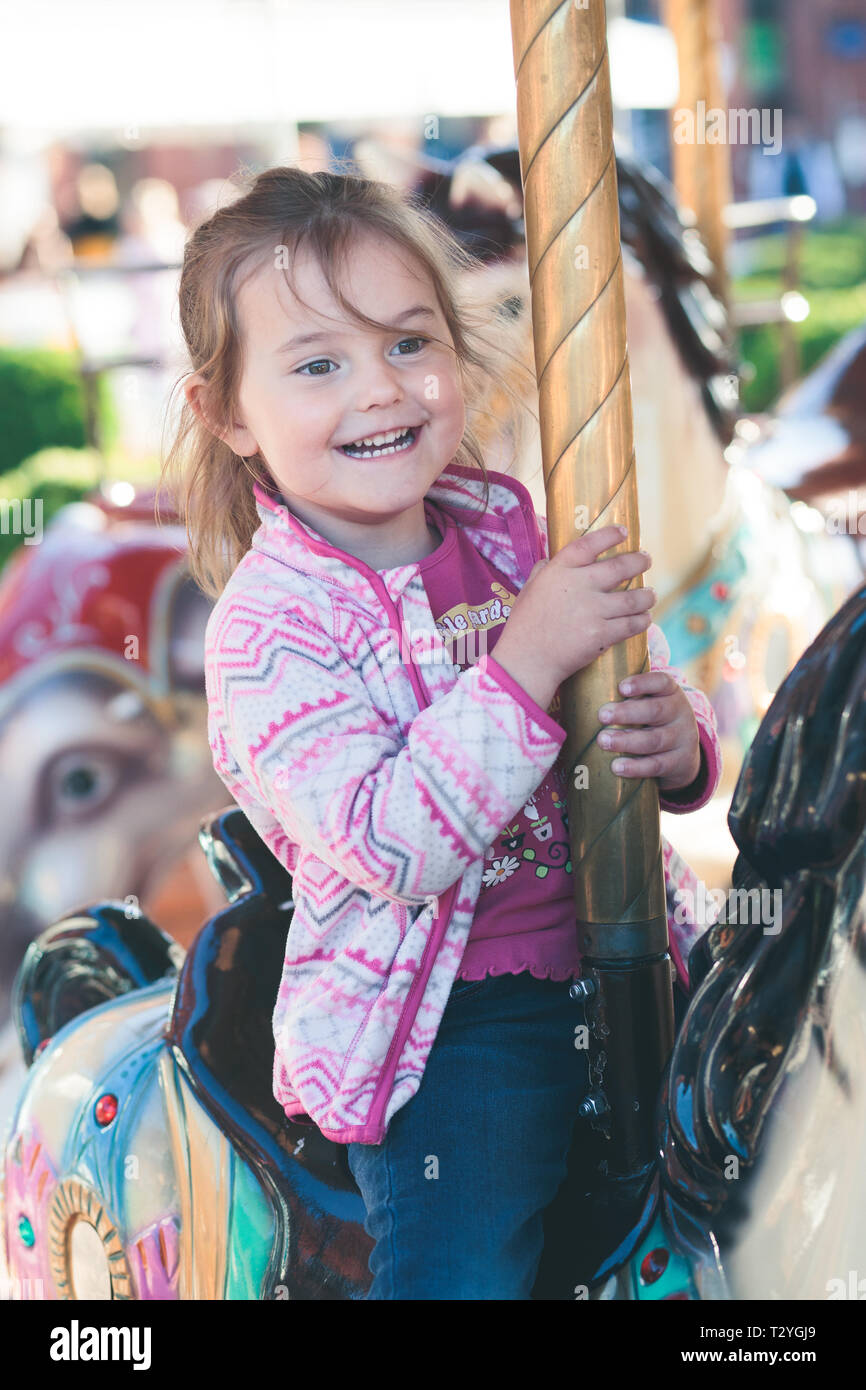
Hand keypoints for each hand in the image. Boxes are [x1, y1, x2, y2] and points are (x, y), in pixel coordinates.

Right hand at [492, 525, 654, 711]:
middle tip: (646, 560)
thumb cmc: (524, 626)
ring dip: (647, 595)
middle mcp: (578, 586)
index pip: (588, 544)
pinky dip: (643, 621)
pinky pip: (633, 624)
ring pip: (634, 598)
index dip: (609, 535)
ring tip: (650, 595)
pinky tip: (644, 619)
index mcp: (558, 571)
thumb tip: (549, 560)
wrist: (526, 661)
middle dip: (640, 561)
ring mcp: (591, 610)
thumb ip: (542, 572)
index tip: (624, 532)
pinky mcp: (601, 634)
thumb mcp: (528, 590)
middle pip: (620, 567)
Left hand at [597, 671, 701, 791]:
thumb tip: (582, 690)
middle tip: (602, 715)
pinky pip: (657, 765)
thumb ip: (625, 697)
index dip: (642, 683)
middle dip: (627, 713)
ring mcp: (682, 739)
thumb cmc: (652, 721)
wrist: (683, 754)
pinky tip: (617, 766)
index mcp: (670, 692)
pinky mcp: (680, 763)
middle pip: (655, 711)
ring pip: (654, 740)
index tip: (621, 687)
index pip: (661, 682)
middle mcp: (680, 713)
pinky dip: (636, 767)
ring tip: (603, 741)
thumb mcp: (648, 704)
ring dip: (626, 741)